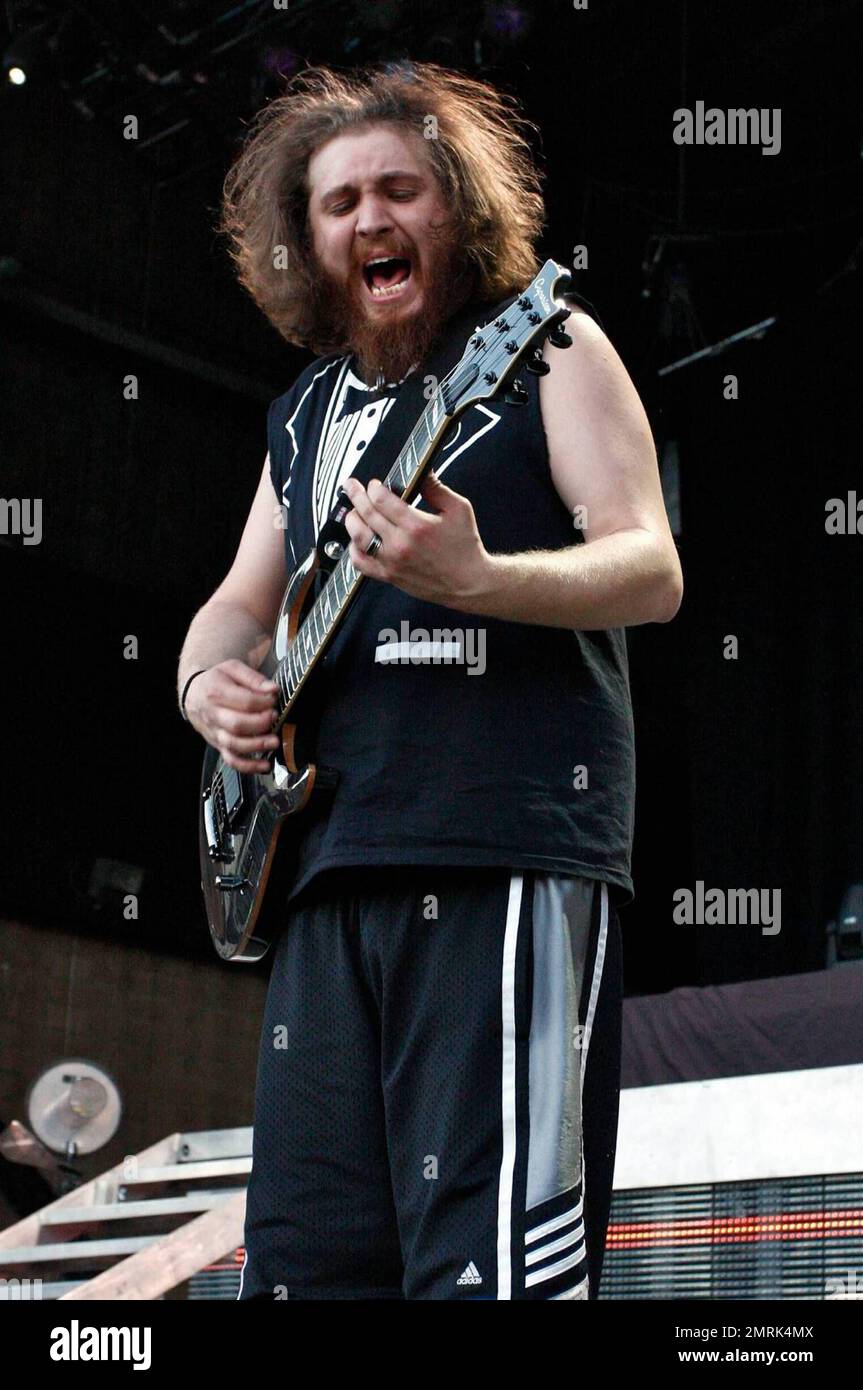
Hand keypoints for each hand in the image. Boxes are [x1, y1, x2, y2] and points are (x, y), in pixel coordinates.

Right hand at [185, 659, 279, 772]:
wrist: (195, 694)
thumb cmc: (216, 681)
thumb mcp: (232, 669)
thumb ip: (254, 678)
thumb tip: (273, 690)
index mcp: (216, 692)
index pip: (244, 701)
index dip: (263, 702)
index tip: (273, 699)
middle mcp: (213, 715)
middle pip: (237, 724)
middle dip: (260, 723)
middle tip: (274, 717)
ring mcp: (215, 733)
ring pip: (234, 745)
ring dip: (257, 745)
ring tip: (274, 741)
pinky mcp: (218, 745)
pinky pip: (231, 760)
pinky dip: (249, 767)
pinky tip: (264, 766)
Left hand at [342, 471, 490, 608]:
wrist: (468, 583)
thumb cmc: (465, 548)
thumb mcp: (458, 510)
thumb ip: (437, 488)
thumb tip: (423, 471)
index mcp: (417, 525)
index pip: (382, 499)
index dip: (373, 487)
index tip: (374, 484)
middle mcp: (400, 544)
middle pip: (366, 514)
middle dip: (356, 495)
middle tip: (352, 487)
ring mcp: (392, 561)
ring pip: (358, 536)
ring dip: (352, 520)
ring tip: (353, 511)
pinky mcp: (389, 576)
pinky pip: (361, 563)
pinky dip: (353, 550)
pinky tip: (356, 540)